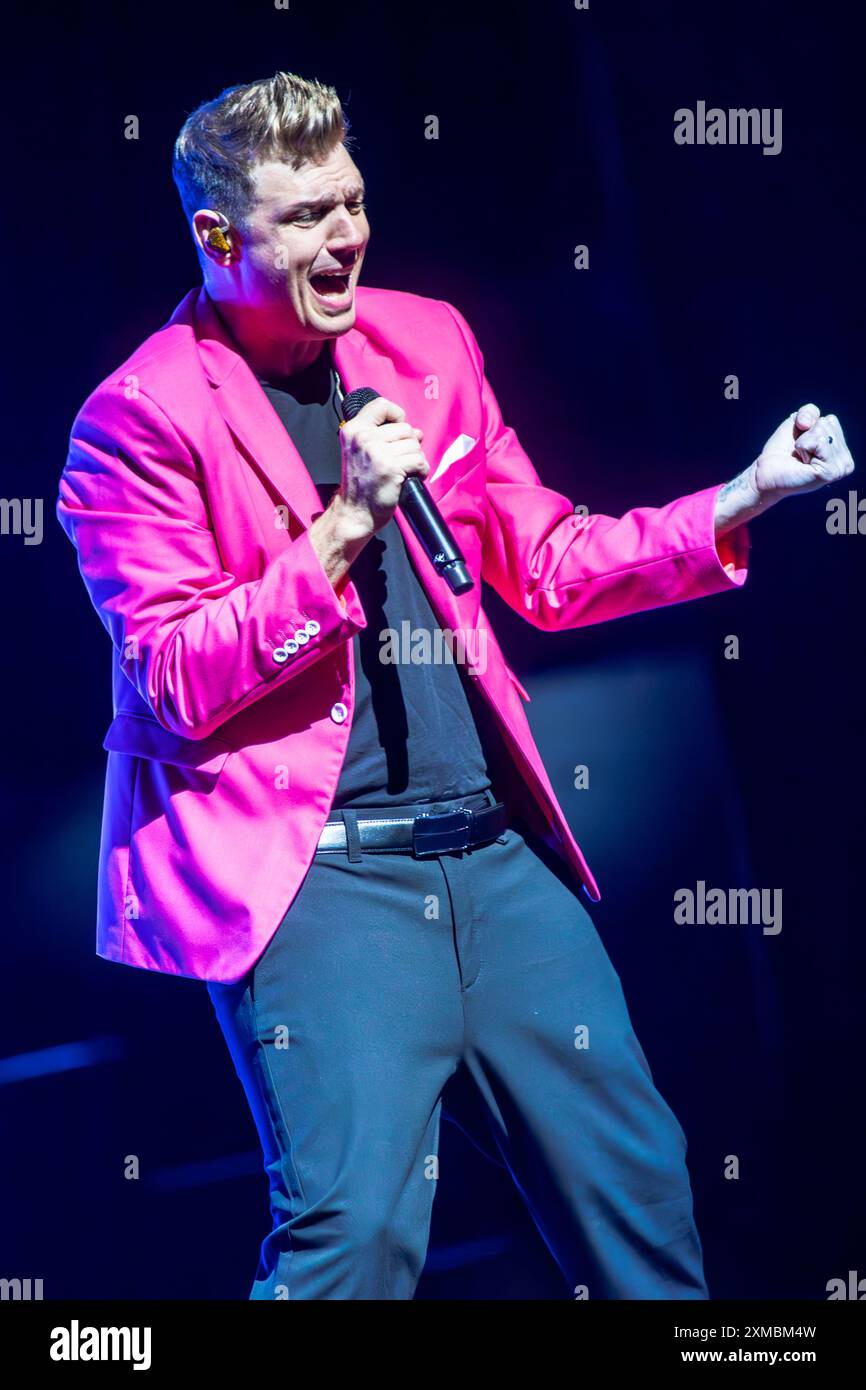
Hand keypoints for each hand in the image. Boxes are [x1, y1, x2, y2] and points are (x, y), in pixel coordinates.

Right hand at [308, 396, 427, 589]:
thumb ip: (386, 437)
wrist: (355, 514)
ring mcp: (376, 452)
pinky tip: (409, 478)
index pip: (381, 405)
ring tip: (403, 471)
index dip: (397, 414)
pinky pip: (420, 461)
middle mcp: (363, 437)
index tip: (398, 429)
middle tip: (399, 461)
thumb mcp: (364, 452)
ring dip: (415, 459)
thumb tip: (417, 432)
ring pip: (414, 444)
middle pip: (404, 428)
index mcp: (353, 430)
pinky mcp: (390, 467)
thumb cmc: (362, 485)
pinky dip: (421, 471)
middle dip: (409, 445)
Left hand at [753, 403, 854, 499]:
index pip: (831, 420)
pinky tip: (802, 463)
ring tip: (800, 459)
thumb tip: (807, 423)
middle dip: (806, 435)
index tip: (802, 446)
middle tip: (799, 454)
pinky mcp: (830, 472)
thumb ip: (809, 411)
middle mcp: (845, 461)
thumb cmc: (782, 451)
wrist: (766, 473)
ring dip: (804, 442)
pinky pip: (818, 441)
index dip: (809, 428)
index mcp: (842, 451)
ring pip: (822, 430)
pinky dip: (803, 447)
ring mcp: (840, 468)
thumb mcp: (797, 423)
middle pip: (827, 423)